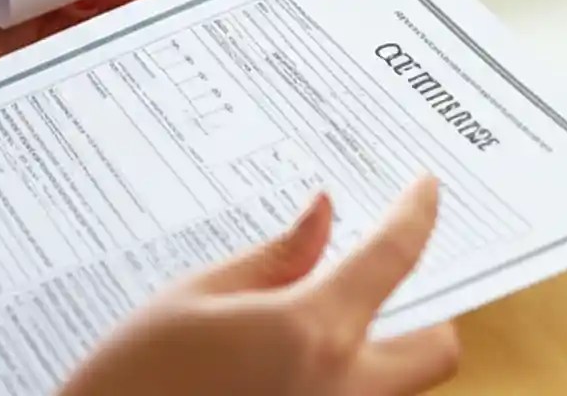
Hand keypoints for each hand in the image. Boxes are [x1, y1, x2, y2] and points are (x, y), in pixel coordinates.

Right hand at [59, 177, 459, 395]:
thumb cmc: (131, 380)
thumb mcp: (196, 299)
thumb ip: (275, 257)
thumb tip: (323, 214)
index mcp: (313, 334)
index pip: (393, 258)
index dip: (416, 214)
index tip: (426, 190)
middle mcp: (342, 389)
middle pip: (435, 347)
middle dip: (429, 311)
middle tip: (387, 281)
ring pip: (401, 385)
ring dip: (388, 350)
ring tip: (335, 315)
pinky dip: (348, 378)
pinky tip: (300, 359)